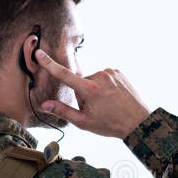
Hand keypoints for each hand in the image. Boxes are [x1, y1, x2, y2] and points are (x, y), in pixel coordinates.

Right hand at [35, 49, 150, 138]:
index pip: (64, 75)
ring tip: (106, 104)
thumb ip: (62, 111)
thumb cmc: (110, 124)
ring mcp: (110, 73)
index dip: (49, 64)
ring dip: (94, 91)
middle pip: (80, 83)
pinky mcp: (118, 72)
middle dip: (83, 95)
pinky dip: (104, 87)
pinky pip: (103, 78)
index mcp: (89, 89)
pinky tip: (112, 97)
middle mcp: (99, 76)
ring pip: (92, 81)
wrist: (137, 122)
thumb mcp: (83, 122)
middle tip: (96, 109)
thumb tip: (44, 105)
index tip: (39, 54)